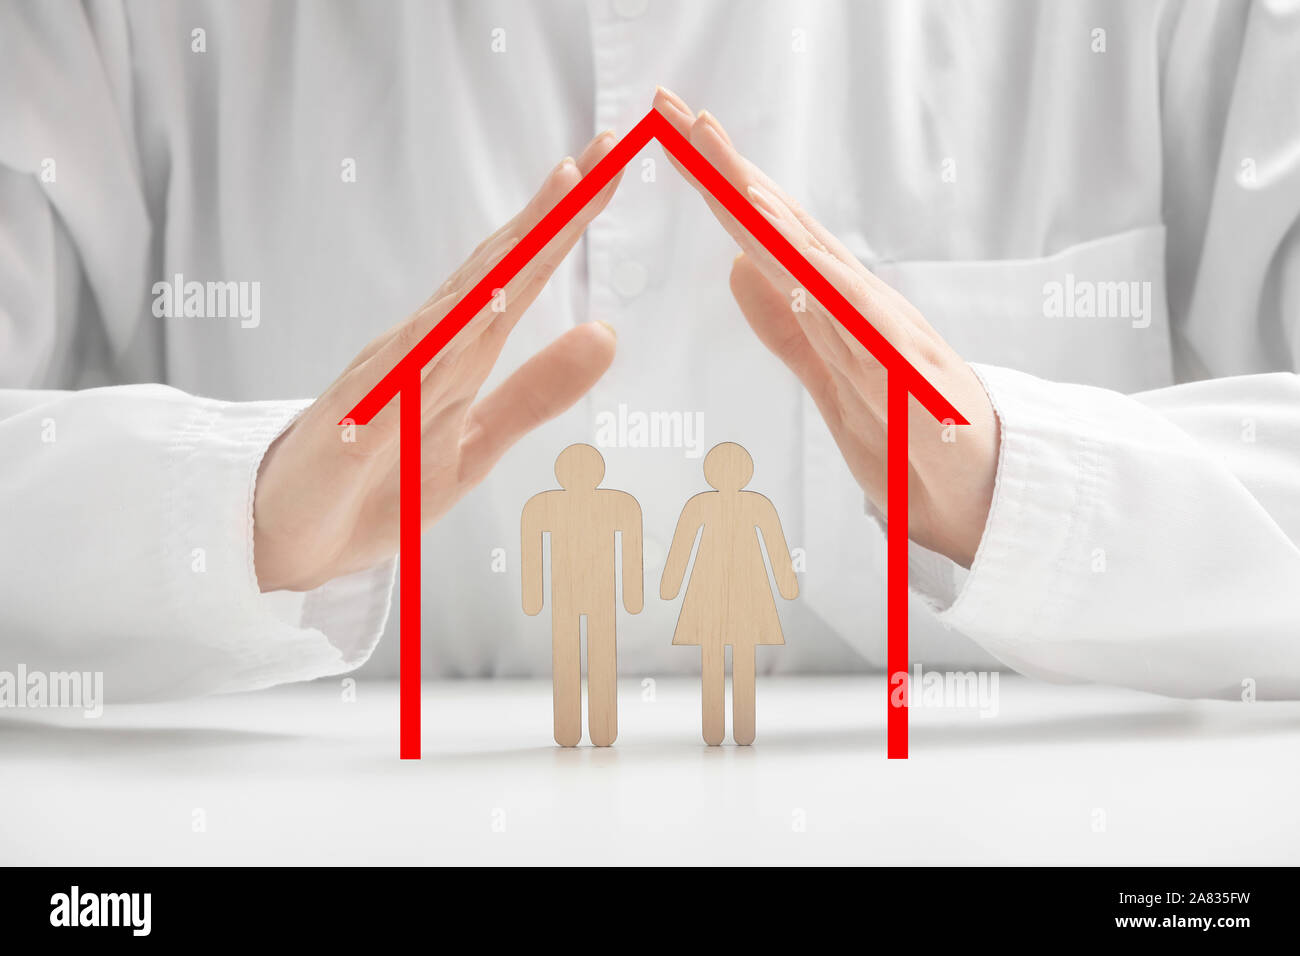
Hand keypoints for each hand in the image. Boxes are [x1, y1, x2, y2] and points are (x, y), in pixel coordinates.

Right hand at [253, 132, 624, 591]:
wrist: (292, 542)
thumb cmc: (380, 485)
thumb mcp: (476, 442)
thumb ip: (536, 392)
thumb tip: (607, 333)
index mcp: (456, 353)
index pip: (516, 278)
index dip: (561, 227)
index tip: (606, 171)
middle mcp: (419, 351)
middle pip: (487, 276)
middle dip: (542, 220)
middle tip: (593, 159)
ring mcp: (379, 385)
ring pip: (446, 319)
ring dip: (494, 270)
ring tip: (544, 221)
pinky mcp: (346, 432)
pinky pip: (393, 389)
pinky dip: (428, 354)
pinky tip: (463, 322)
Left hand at [652, 89, 998, 566]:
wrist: (980, 484)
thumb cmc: (904, 426)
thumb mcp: (829, 372)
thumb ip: (785, 324)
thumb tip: (736, 266)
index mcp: (838, 301)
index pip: (771, 232)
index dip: (723, 182)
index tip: (676, 128)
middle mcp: (864, 307)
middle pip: (792, 235)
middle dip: (740, 178)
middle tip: (691, 119)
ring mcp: (891, 344)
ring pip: (830, 279)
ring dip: (789, 232)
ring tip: (742, 187)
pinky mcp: (915, 392)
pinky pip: (875, 351)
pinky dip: (847, 318)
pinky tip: (813, 285)